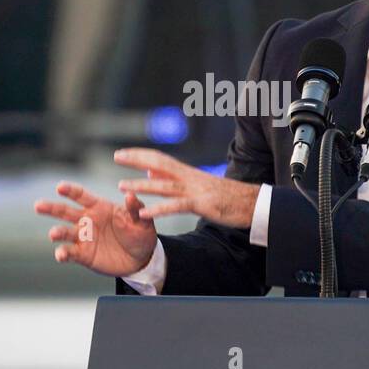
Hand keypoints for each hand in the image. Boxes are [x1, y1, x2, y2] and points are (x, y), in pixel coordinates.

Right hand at [34, 181, 157, 276]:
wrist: (140, 259)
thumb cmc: (140, 234)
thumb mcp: (142, 221)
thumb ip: (135, 209)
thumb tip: (130, 195)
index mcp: (99, 206)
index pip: (81, 195)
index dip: (70, 190)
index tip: (60, 187)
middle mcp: (86, 220)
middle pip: (64, 211)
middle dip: (51, 208)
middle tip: (38, 205)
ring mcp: (83, 237)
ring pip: (64, 232)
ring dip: (57, 232)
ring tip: (53, 234)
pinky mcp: (82, 254)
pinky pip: (69, 253)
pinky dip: (63, 254)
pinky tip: (60, 255)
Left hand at [113, 148, 259, 229]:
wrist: (252, 203)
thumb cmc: (225, 196)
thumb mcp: (197, 185)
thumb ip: (172, 179)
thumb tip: (149, 172)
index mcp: (187, 172)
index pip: (159, 159)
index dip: (140, 155)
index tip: (121, 154)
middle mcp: (189, 177)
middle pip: (159, 164)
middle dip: (137, 159)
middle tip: (116, 157)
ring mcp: (195, 190)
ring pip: (164, 186)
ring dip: (141, 186)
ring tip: (121, 186)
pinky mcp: (201, 205)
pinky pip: (176, 207)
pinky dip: (159, 210)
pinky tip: (144, 214)